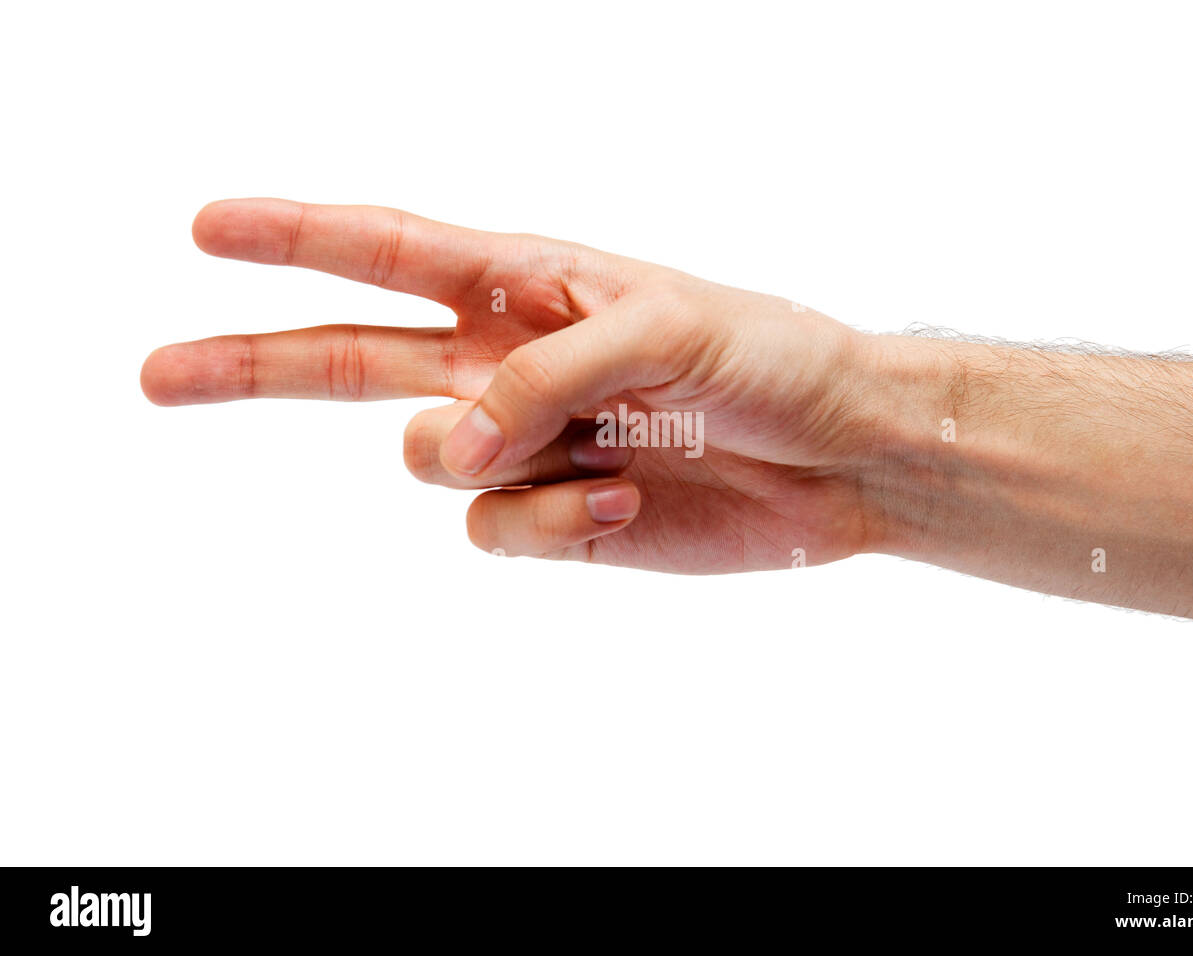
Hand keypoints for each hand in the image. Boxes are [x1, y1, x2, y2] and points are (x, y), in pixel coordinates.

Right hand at [142, 198, 885, 571]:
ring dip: (500, 466)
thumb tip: (444, 446)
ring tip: (608, 449)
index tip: (209, 228)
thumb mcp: (663, 328)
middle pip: (347, 363)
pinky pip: (497, 533)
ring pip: (432, 466)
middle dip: (250, 365)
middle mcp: (506, 363)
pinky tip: (624, 497)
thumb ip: (541, 373)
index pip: (387, 252)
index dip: (297, 239)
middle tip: (155, 373)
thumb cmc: (766, 357)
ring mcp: (526, 445)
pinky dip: (554, 522)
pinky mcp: (556, 518)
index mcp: (526, 285)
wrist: (836, 454)